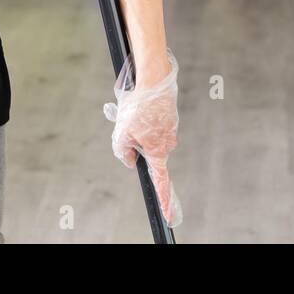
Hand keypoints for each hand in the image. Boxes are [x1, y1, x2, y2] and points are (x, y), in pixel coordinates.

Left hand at [103, 51, 181, 226]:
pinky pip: (155, 122)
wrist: (154, 79)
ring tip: (134, 112)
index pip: (161, 181)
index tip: (169, 214)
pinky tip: (141, 105)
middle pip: (150, 152)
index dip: (164, 199)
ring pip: (151, 135)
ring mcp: (171, 129)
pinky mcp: (170, 116)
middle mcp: (168, 143)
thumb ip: (124, 153)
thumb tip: (130, 160)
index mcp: (158, 151)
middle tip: (129, 125)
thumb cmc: (138, 107)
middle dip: (139, 144)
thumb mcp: (121, 135)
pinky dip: (146, 117)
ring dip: (141, 128)